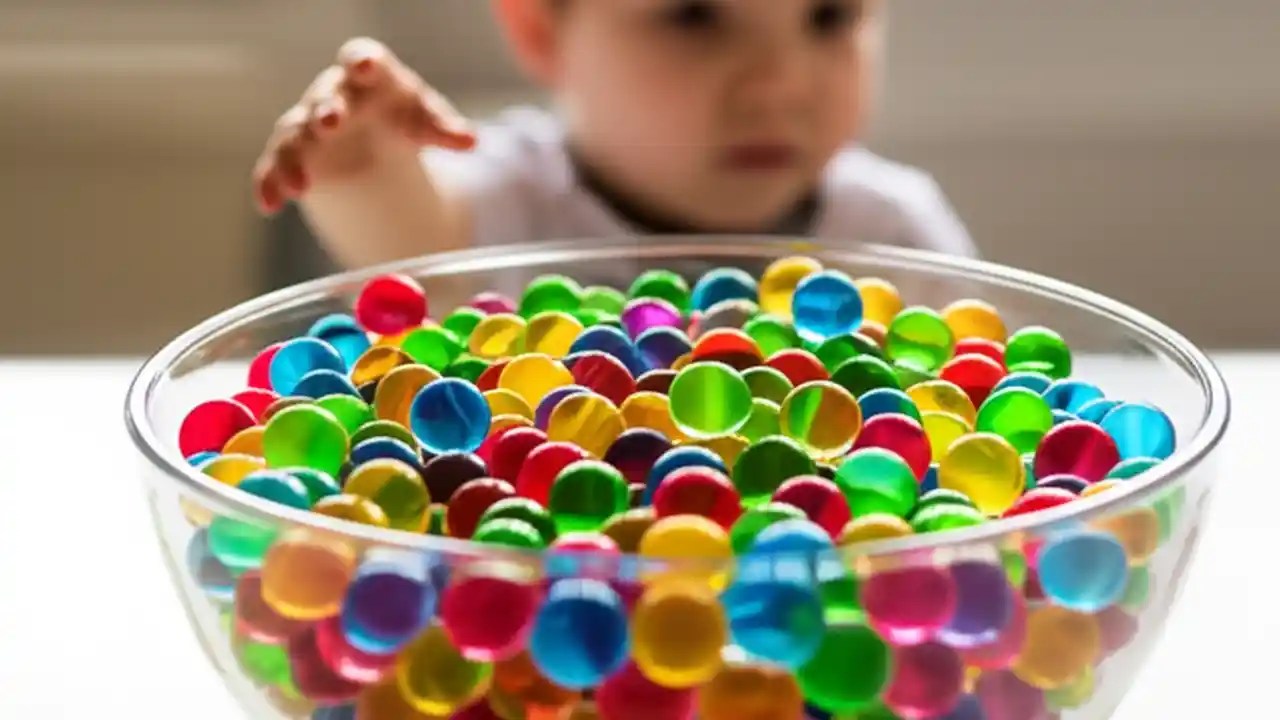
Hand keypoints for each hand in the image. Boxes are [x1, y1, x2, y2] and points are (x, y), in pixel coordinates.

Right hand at [253, 37, 475, 213]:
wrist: (378, 139)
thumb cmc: (404, 117)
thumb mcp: (428, 121)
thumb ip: (445, 129)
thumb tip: (470, 140)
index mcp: (370, 78)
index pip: (361, 59)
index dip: (361, 61)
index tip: (364, 67)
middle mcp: (334, 96)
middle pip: (325, 97)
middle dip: (327, 108)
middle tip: (331, 122)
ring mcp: (309, 125)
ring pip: (294, 135)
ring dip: (294, 158)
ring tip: (301, 186)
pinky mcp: (295, 156)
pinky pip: (275, 167)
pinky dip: (271, 184)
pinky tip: (270, 204)